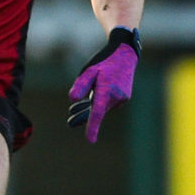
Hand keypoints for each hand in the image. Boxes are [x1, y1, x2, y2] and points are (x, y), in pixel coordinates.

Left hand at [68, 27, 139, 142]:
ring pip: (102, 107)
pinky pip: (107, 103)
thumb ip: (81, 85)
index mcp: (107, 90)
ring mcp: (121, 98)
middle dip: (84, 118)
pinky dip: (97, 104)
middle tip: (69, 123)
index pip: (98, 113)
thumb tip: (72, 100)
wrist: (125, 54)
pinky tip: (82, 105)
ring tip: (72, 116)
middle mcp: (116, 97)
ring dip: (88, 111)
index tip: (90, 140)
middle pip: (97, 111)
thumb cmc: (104, 61)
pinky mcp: (123, 97)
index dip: (93, 127)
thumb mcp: (89, 70)